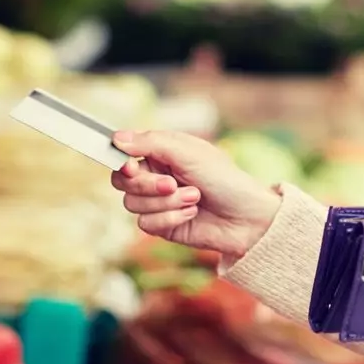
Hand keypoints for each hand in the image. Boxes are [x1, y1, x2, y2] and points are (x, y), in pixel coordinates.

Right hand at [110, 129, 282, 259]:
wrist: (246, 217)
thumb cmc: (224, 178)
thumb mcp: (189, 153)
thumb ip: (151, 143)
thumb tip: (116, 138)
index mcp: (161, 153)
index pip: (123, 155)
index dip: (122, 162)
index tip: (132, 167)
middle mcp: (155, 176)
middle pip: (122, 182)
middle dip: (148, 185)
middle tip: (173, 183)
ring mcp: (157, 202)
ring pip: (132, 204)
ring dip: (166, 203)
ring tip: (195, 198)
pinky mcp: (162, 225)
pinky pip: (145, 224)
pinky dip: (170, 219)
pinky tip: (191, 213)